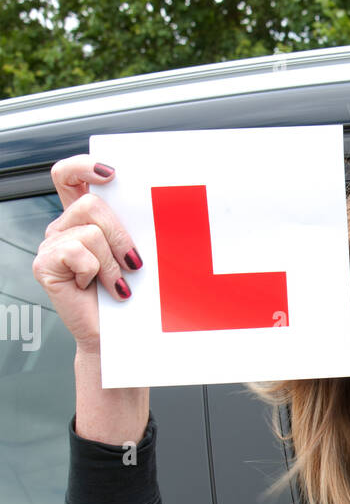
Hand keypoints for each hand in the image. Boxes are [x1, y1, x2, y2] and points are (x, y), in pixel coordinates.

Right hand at [32, 156, 142, 353]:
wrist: (119, 336)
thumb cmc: (132, 297)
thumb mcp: (135, 252)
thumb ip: (130, 225)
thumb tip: (151, 202)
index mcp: (83, 218)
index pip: (68, 175)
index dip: (83, 166)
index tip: (111, 174)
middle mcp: (64, 228)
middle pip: (90, 204)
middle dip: (121, 235)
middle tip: (135, 263)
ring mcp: (52, 246)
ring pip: (90, 231)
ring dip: (112, 263)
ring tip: (118, 285)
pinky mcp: (45, 266)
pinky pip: (77, 252)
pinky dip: (96, 272)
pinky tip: (95, 288)